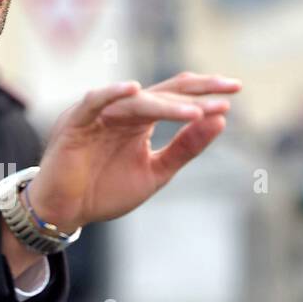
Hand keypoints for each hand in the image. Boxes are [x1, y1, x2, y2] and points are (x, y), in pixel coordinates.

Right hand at [26, 71, 241, 231]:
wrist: (66, 212)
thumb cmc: (105, 190)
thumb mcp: (156, 172)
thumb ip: (185, 147)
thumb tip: (221, 121)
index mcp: (141, 120)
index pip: (176, 96)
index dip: (205, 92)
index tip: (236, 91)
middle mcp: (123, 111)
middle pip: (163, 93)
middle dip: (196, 92)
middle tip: (229, 89)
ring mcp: (100, 115)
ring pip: (137, 101)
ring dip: (167, 105)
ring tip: (197, 112)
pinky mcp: (76, 123)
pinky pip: (95, 102)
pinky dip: (111, 94)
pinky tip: (134, 89)